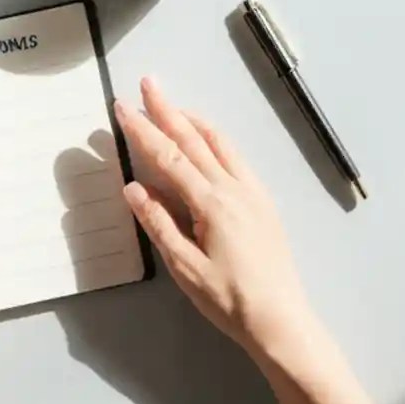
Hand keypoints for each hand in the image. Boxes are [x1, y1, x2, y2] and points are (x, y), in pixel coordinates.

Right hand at [114, 77, 318, 362]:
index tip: (124, 109)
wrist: (280, 319)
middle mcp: (234, 189)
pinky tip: (209, 141)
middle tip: (149, 84)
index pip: (169, 157)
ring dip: (194, 121)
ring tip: (175, 106)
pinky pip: (236, 159)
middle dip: (168, 111)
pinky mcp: (264, 204)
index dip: (144, 131)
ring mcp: (253, 194)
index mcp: (211, 204)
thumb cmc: (229, 300)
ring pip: (220, 145)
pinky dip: (216, 140)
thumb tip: (134, 189)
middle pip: (194, 140)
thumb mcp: (185, 268)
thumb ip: (159, 224)